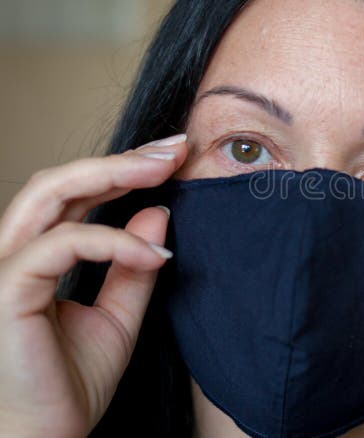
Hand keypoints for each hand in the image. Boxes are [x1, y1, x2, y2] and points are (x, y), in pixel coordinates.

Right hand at [0, 134, 187, 435]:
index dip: (122, 170)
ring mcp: (1, 269)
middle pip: (60, 182)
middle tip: (176, 147)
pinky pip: (62, 245)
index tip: (174, 156)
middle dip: (121, 158)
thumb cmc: (69, 385)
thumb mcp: (120, 316)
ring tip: (166, 167)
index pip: (75, 195)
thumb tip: (157, 212)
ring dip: (113, 173)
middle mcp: (10, 254)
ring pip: (49, 194)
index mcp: (34, 257)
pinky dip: (114, 243)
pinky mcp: (4, 290)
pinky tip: (156, 254)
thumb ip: (132, 266)